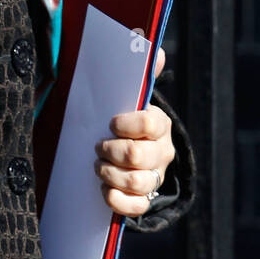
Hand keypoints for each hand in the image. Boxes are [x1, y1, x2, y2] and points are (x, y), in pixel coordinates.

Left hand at [93, 47, 176, 218]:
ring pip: (138, 182)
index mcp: (158, 124)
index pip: (152, 123)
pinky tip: (104, 189)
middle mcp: (161, 151)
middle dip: (112, 151)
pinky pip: (136, 207)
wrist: (120, 153)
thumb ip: (139, 76)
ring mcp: (153, 177)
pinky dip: (116, 199)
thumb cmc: (118, 120)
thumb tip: (157, 51)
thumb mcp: (124, 97)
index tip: (111, 122)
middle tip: (98, 146)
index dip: (128, 124)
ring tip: (98, 166)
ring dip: (110, 174)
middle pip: (140, 156)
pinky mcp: (143, 199)